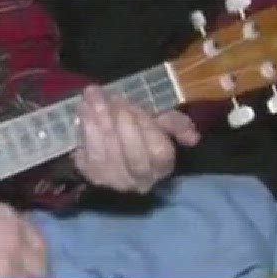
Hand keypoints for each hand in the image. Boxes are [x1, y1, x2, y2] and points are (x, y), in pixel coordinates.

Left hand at [70, 86, 198, 192]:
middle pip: (134, 156)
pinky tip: (83, 110)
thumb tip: (193, 137)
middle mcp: (140, 180)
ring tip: (94, 96)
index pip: (159, 152)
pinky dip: (85, 129)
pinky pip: (87, 153)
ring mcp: (114, 181)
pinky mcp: (91, 176)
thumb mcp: (161, 124)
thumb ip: (176, 124)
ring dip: (99, 120)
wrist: (111, 149)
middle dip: (123, 123)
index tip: (133, 104)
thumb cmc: (140, 133)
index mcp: (162, 167)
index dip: (146, 127)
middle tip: (114, 98)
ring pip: (108, 154)